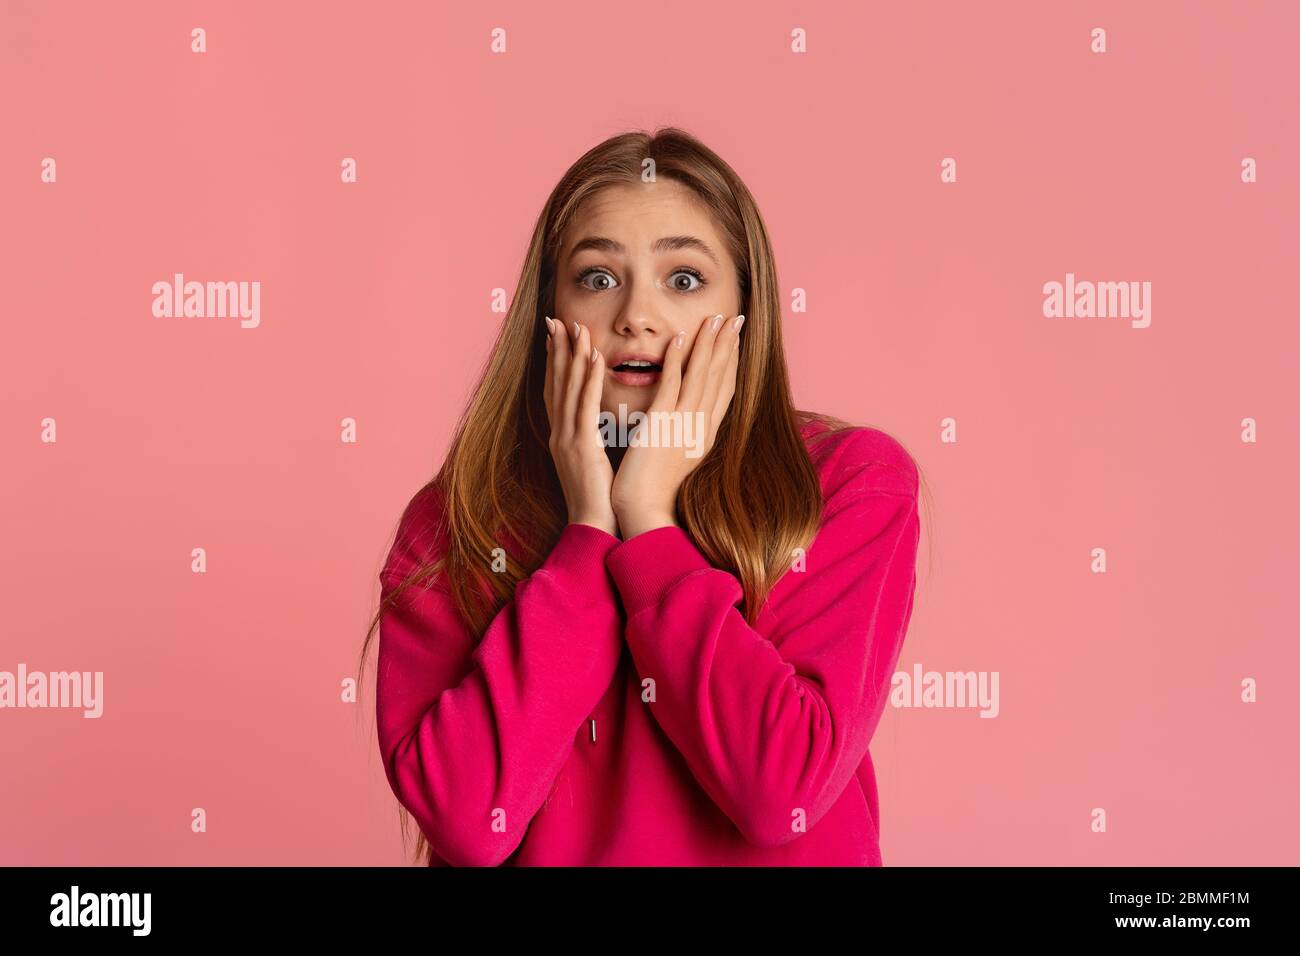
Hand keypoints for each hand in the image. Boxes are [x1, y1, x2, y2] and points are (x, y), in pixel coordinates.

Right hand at [543, 316, 617, 536]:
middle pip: (555, 384)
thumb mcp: (592, 465)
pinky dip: (587, 379)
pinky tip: (592, 357)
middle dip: (556, 350)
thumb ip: (591, 442)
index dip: (554, 363)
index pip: (556, 392)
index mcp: (563, 439)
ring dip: (571, 355)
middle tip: (554, 319)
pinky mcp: (582, 447)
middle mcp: (560, 435)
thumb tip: (598, 428)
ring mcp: (567, 440)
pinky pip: (585, 406)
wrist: (594, 529)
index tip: (556, 337)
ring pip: (568, 389)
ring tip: (575, 327)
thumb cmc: (599, 501)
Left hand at [611, 312, 742, 539]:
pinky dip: (679, 359)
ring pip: (702, 376)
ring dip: (709, 344)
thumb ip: (685, 436)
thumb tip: (686, 422)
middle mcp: (701, 426)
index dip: (731, 364)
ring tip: (715, 317)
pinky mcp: (663, 424)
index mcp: (705, 435)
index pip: (724, 392)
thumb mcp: (678, 458)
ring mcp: (684, 424)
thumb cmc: (656, 492)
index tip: (735, 342)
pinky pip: (674, 384)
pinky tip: (681, 337)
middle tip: (734, 319)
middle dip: (727, 346)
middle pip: (719, 378)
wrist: (646, 511)